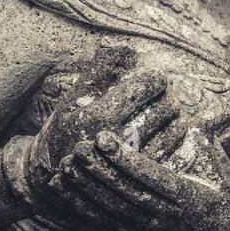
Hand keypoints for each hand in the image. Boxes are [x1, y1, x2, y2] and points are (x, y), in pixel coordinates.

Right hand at [15, 71, 185, 213]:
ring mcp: (133, 162)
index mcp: (101, 116)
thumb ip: (99, 71)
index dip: (156, 77)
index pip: (151, 83)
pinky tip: (170, 134)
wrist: (51, 181)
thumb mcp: (73, 99)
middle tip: (164, 95)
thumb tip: (126, 49)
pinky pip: (177, 153)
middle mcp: (119, 140)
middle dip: (168, 96)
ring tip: (169, 114)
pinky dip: (178, 140)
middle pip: (168, 105)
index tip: (154, 79)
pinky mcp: (143, 178)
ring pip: (177, 129)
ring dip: (176, 117)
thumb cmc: (64, 132)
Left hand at [49, 130, 229, 230]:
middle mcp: (167, 217)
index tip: (103, 138)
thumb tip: (191, 126)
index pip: (149, 177)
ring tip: (65, 167)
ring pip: (113, 210)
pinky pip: (110, 223)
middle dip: (99, 171)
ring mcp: (153, 229)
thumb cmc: (229, 188)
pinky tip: (69, 193)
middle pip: (126, 194)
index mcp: (187, 197)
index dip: (124, 158)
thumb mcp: (224, 166)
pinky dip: (86, 208)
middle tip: (78, 147)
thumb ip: (207, 147)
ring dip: (87, 190)